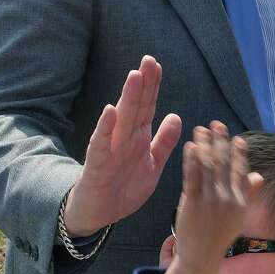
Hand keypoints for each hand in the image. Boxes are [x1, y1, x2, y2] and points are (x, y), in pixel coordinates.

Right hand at [62, 56, 182, 236]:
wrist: (99, 213)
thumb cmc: (124, 186)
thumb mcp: (152, 165)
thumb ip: (163, 142)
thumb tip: (176, 116)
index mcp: (138, 137)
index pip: (147, 106)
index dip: (152, 87)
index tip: (156, 64)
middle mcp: (125, 138)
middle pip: (136, 107)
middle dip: (142, 84)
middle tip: (148, 60)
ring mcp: (111, 149)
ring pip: (121, 120)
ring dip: (128, 98)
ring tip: (134, 76)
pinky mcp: (98, 164)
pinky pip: (102, 144)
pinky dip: (106, 128)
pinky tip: (110, 111)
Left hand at [162, 122, 262, 273]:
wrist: (201, 257)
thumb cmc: (219, 236)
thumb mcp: (238, 216)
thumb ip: (248, 194)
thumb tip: (259, 175)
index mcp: (241, 201)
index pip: (241, 171)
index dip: (239, 153)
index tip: (237, 138)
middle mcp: (228, 198)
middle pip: (224, 164)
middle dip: (221, 141)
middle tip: (217, 124)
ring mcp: (210, 200)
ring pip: (208, 166)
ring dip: (205, 145)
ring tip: (201, 129)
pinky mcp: (192, 203)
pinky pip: (192, 177)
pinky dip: (192, 160)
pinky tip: (191, 146)